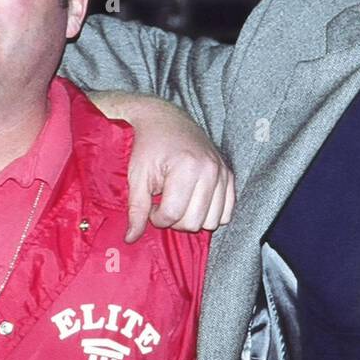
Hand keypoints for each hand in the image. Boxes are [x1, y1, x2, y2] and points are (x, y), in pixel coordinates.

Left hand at [97, 93, 235, 242]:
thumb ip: (136, 209)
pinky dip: (211, 214)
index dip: (157, 218)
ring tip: (179, 203)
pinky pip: (227, 211)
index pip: (173, 214)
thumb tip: (131, 238)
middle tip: (163, 205)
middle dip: (175, 221)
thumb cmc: (147, 146)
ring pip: (213, 221)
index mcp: (186, 167)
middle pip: (195, 221)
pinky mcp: (228, 175)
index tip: (150, 207)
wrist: (164, 120)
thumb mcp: (137, 176)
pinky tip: (194, 203)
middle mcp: (210, 170)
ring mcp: (222, 172)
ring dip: (193, 218)